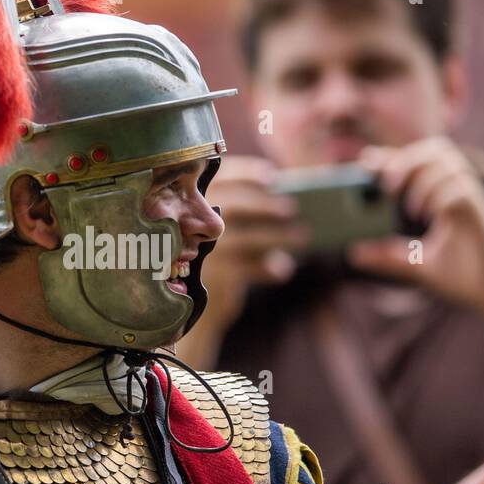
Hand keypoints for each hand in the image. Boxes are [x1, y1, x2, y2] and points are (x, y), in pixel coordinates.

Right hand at [197, 155, 308, 330]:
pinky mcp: (218, 278)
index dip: (246, 174)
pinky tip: (283, 269)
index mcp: (188, 207)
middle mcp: (192, 227)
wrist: (180, 310)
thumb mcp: (213, 238)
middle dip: (266, 205)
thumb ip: (237, 218)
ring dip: (279, 235)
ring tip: (302, 236)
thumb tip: (285, 205)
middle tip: (291, 207)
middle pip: (235, 206)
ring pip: (249, 238)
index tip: (270, 175)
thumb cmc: (204, 264)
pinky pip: (252, 268)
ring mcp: (204, 253)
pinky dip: (270, 268)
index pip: (218, 181)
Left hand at [346, 138, 483, 317]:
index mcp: (446, 197)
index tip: (366, 163)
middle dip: (407, 159)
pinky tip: (426, 216)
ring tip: (408, 207)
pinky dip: (438, 196)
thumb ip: (388, 256)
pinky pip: (461, 190)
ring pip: (450, 163)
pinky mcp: (482, 216)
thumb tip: (353, 252)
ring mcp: (473, 202)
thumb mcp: (417, 266)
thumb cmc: (465, 278)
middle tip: (387, 185)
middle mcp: (461, 192)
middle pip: (438, 149)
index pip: (420, 161)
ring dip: (422, 178)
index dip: (394, 156)